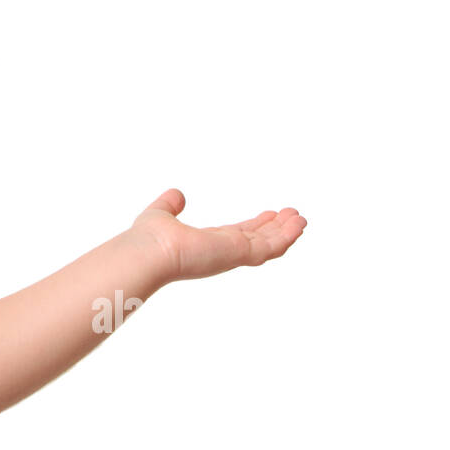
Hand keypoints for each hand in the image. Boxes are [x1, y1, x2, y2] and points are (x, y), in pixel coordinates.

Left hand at [125, 188, 306, 283]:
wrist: (149, 253)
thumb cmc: (148, 239)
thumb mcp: (161, 214)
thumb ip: (169, 205)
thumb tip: (177, 195)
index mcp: (205, 243)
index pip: (236, 234)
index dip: (255, 225)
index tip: (269, 215)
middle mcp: (221, 252)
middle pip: (257, 240)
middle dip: (275, 229)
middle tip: (292, 216)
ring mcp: (231, 255)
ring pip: (268, 245)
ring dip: (285, 232)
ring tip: (301, 219)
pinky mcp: (239, 254)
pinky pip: (270, 247)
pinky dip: (286, 236)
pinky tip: (298, 224)